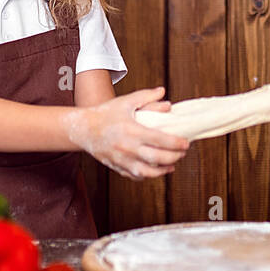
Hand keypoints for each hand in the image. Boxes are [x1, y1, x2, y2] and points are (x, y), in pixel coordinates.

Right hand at [61, 87, 190, 179]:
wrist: (83, 128)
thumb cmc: (106, 113)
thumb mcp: (126, 101)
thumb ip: (146, 97)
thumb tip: (164, 95)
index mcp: (132, 130)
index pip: (160, 140)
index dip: (176, 143)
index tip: (186, 143)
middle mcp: (128, 147)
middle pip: (157, 158)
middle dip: (174, 157)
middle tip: (182, 153)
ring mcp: (122, 160)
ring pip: (147, 172)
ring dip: (163, 170)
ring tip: (173, 165)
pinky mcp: (116, 167)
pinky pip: (135, 176)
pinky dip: (147, 175)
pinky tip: (155, 170)